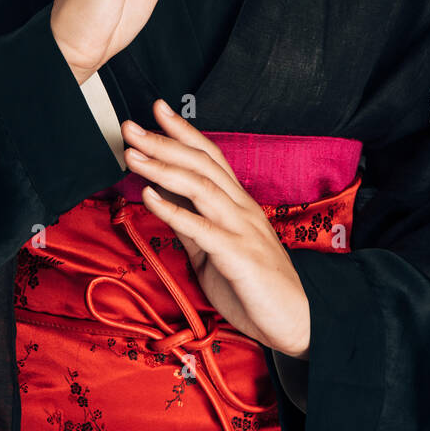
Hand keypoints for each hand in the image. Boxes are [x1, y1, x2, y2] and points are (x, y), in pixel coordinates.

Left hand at [121, 99, 311, 359]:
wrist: (298, 322)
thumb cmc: (257, 289)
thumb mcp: (216, 254)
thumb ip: (193, 229)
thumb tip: (165, 206)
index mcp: (237, 204)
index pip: (209, 156)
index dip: (183, 131)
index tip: (157, 109)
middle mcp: (241, 208)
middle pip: (201, 163)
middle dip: (163, 141)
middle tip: (131, 126)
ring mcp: (242, 229)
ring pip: (201, 187)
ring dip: (163, 168)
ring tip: (134, 155)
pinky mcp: (239, 256)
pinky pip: (202, 228)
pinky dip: (174, 210)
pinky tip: (150, 197)